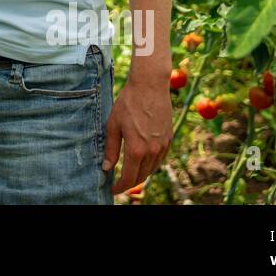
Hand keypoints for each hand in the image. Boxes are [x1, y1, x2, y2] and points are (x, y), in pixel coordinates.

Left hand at [103, 73, 172, 194]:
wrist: (149, 86)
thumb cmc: (128, 103)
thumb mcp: (113, 125)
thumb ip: (110, 149)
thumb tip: (106, 168)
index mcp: (136, 150)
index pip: (129, 178)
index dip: (120, 187)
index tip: (112, 189)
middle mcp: (152, 151)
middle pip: (141, 176)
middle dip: (130, 182)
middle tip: (119, 183)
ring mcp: (162, 145)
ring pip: (152, 169)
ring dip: (141, 173)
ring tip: (129, 172)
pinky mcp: (168, 138)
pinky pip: (160, 158)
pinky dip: (151, 164)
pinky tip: (143, 160)